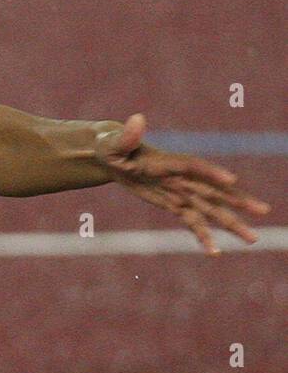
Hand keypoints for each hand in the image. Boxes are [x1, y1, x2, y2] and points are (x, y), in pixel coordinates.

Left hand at [94, 113, 270, 254]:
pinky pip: (191, 221)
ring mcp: (179, 191)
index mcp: (167, 160)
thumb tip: (136, 119)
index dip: (211, 172)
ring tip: (253, 239)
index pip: (193, 166)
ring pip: (209, 208)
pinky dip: (203, 235)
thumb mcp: (113, 143)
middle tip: (262, 210)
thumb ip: (127, 137)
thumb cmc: (111, 145)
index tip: (231, 181)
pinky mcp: (173, 202)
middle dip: (236, 200)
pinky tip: (215, 252)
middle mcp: (180, 176)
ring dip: (230, 223)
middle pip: (212, 189)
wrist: (111, 154)